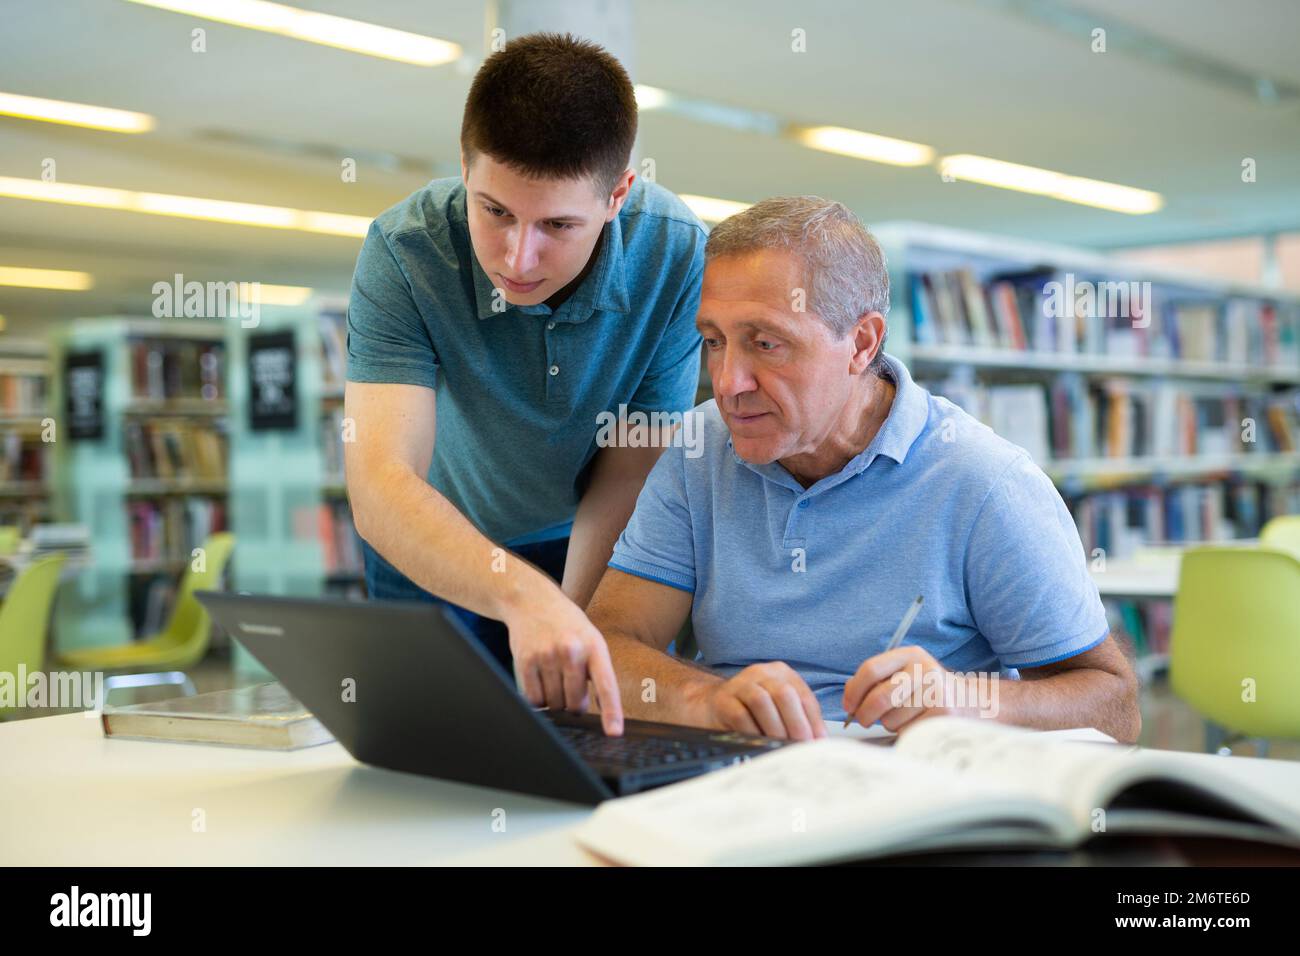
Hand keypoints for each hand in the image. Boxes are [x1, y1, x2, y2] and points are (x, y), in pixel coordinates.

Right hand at [503, 582, 623, 735]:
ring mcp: (546, 656)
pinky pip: (534, 700)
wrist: (531, 600)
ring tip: (554, 677)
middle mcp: (571, 650)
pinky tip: (540, 680)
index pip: (606, 685)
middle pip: (575, 703)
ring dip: (555, 701)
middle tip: (571, 686)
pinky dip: (538, 699)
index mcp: (594, 646)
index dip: (611, 712)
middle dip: (574, 703)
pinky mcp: (525, 661)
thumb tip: (591, 710)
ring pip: (554, 704)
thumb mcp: (590, 639)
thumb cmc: (566, 626)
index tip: (614, 733)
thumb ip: (595, 671)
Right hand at [691, 662, 825, 740]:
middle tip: (801, 746)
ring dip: (775, 728)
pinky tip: (760, 744)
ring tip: (782, 747)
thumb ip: (797, 720)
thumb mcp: (777, 709)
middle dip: (796, 723)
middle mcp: (761, 673)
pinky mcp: (723, 699)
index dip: (813, 720)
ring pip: (762, 702)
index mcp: (781, 673)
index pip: (803, 695)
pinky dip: (753, 732)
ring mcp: (740, 684)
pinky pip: (740, 715)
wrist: (711, 706)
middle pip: (784, 694)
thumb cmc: (751, 711)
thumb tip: (817, 742)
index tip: (817, 741)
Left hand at [842, 646, 978, 732]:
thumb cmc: (930, 691)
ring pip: (891, 719)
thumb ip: (878, 680)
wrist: (973, 702)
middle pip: (879, 697)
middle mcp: (923, 670)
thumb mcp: (906, 673)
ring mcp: (936, 692)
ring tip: (903, 717)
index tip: (848, 705)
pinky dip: (904, 733)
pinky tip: (916, 724)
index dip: (853, 691)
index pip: (870, 669)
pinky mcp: (943, 714)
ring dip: (889, 724)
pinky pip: (907, 731)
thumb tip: (849, 697)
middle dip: (864, 714)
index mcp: (910, 655)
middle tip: (863, 720)